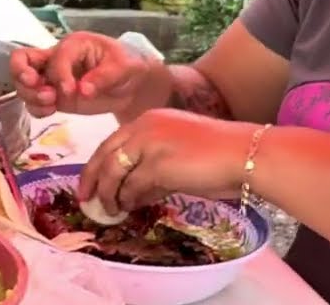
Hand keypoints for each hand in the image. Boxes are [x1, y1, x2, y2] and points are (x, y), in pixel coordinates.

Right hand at [10, 31, 155, 116]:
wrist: (131, 85)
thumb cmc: (127, 66)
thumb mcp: (123, 66)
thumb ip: (103, 76)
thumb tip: (83, 90)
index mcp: (73, 45)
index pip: (55, 57)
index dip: (60, 75)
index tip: (71, 91)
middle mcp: (56, 59)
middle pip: (22, 60)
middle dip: (23, 76)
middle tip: (42, 92)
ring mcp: (51, 79)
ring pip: (23, 83)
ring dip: (31, 96)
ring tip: (51, 105)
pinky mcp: (53, 97)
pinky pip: (33, 103)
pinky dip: (36, 109)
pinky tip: (50, 112)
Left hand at [78, 109, 258, 215]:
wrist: (244, 154)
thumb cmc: (217, 155)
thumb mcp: (176, 155)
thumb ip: (152, 168)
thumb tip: (130, 193)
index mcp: (147, 120)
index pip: (111, 142)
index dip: (96, 164)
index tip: (89, 182)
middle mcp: (143, 127)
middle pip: (104, 155)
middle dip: (92, 179)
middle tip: (84, 198)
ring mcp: (148, 144)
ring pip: (114, 173)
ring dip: (109, 194)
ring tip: (109, 209)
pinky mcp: (157, 165)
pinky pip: (133, 186)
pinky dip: (128, 199)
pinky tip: (130, 207)